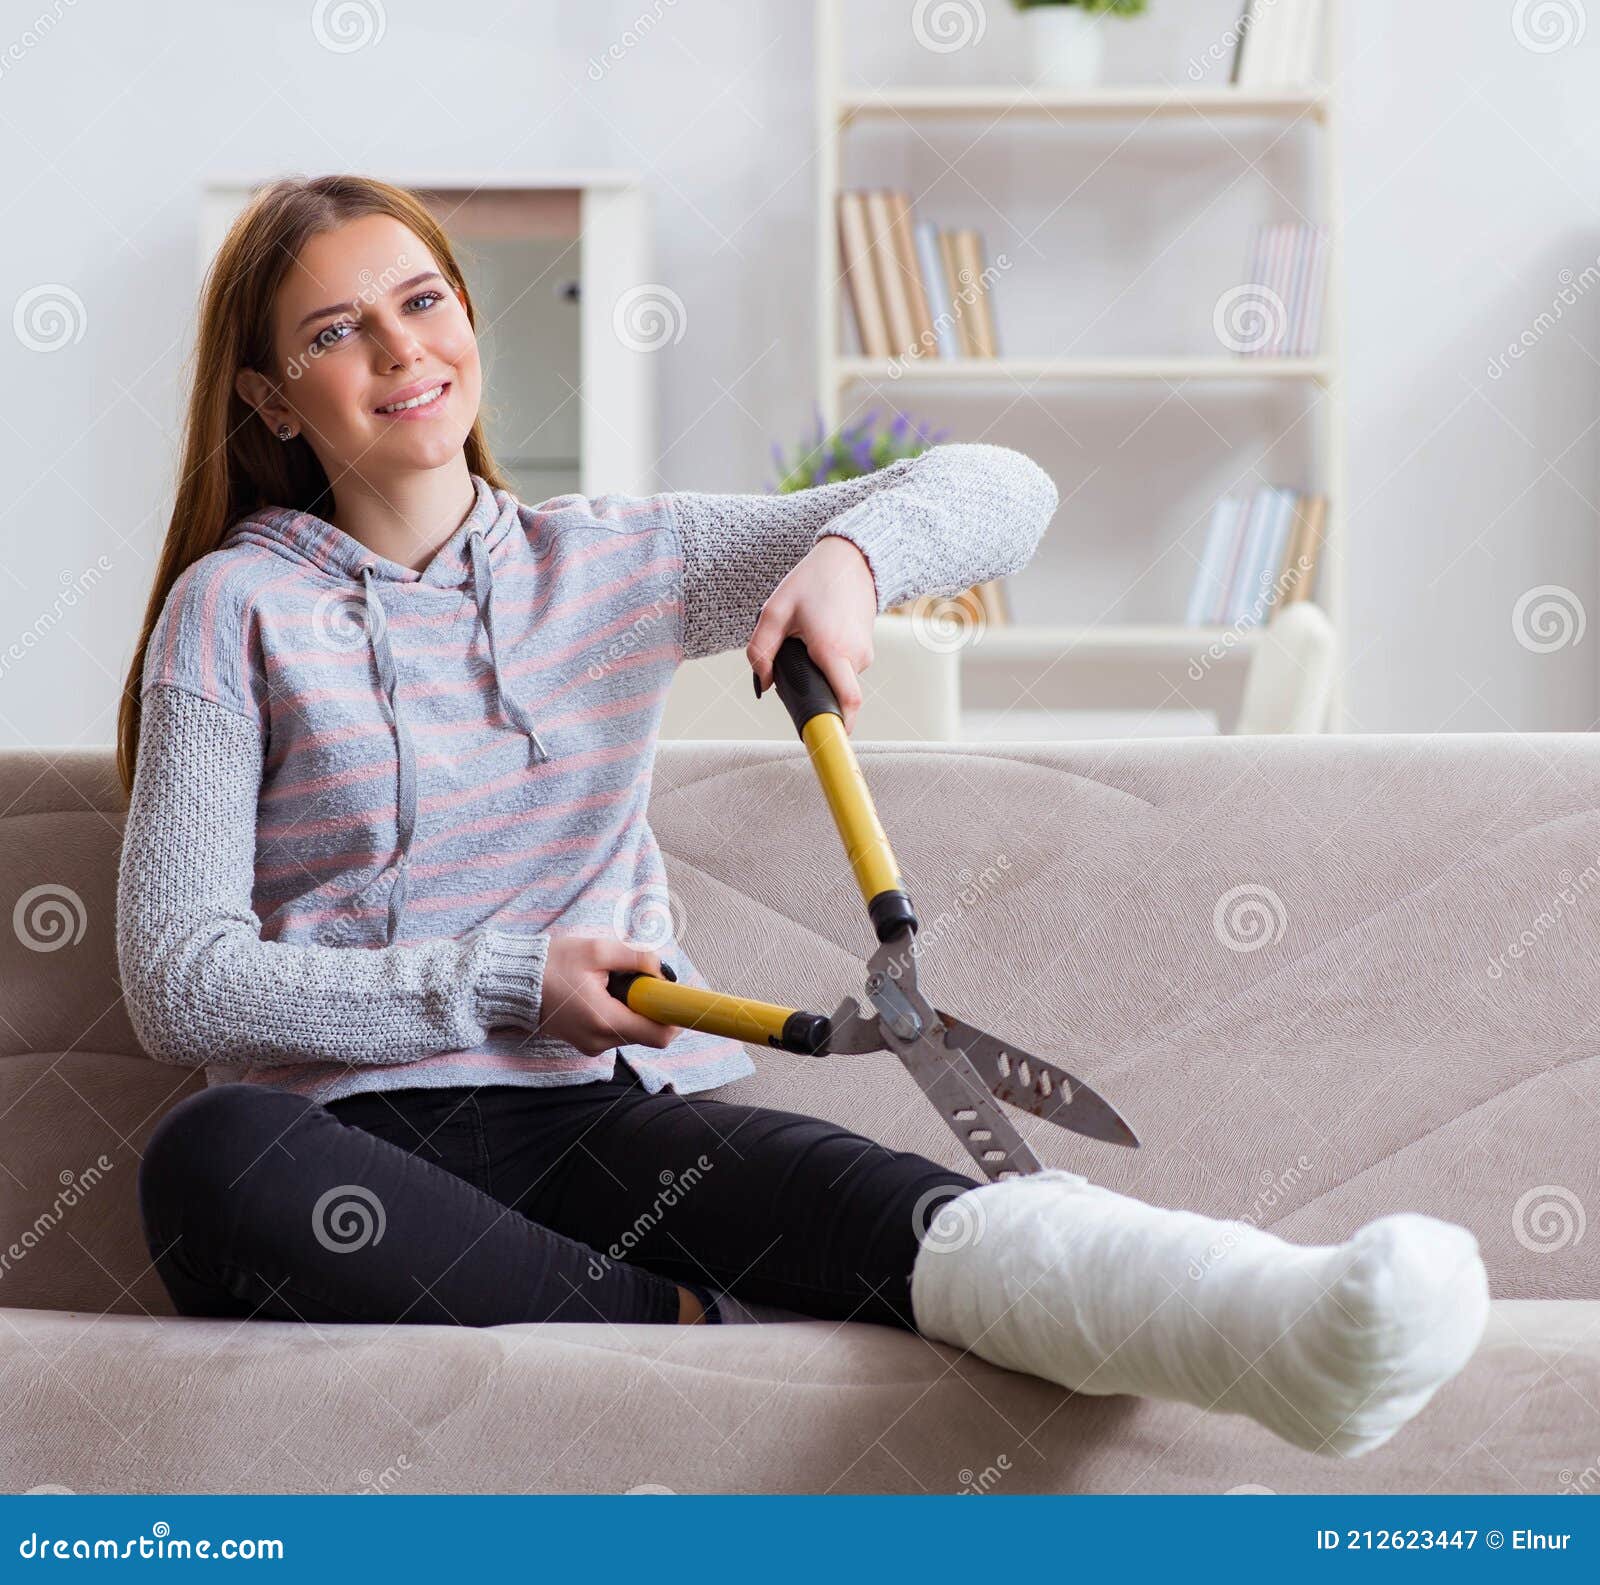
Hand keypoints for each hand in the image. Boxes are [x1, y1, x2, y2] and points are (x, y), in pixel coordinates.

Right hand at [536, 935, 683, 1055]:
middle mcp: (600, 1041)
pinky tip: (601, 992)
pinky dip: (619, 1011)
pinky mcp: (587, 1042)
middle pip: (648, 1031)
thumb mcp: (597, 950)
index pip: (659, 1035)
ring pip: (633, 1030)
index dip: (675, 1016)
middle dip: (650, 1004)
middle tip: (636, 978)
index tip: (676, 995)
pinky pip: (616, 1029)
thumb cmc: (552, 964)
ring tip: (610, 982)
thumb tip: (662, 970)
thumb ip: (636, 957)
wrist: (516, 982)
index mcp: (604, 1021)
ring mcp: (592, 1045)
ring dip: (633, 1007)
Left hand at [747, 534, 876, 733]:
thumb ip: (760, 650)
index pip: (847, 700)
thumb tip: (763, 684)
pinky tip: (818, 636)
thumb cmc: (813, 581)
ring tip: (805, 637)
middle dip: (812, 689)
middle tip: (793, 663)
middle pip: (833, 693)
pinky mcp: (866, 649)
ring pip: (837, 680)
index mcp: (833, 649)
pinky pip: (844, 668)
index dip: (839, 726)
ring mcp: (864, 653)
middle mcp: (855, 656)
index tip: (827, 742)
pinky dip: (828, 662)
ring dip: (818, 671)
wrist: (852, 559)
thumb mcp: (775, 611)